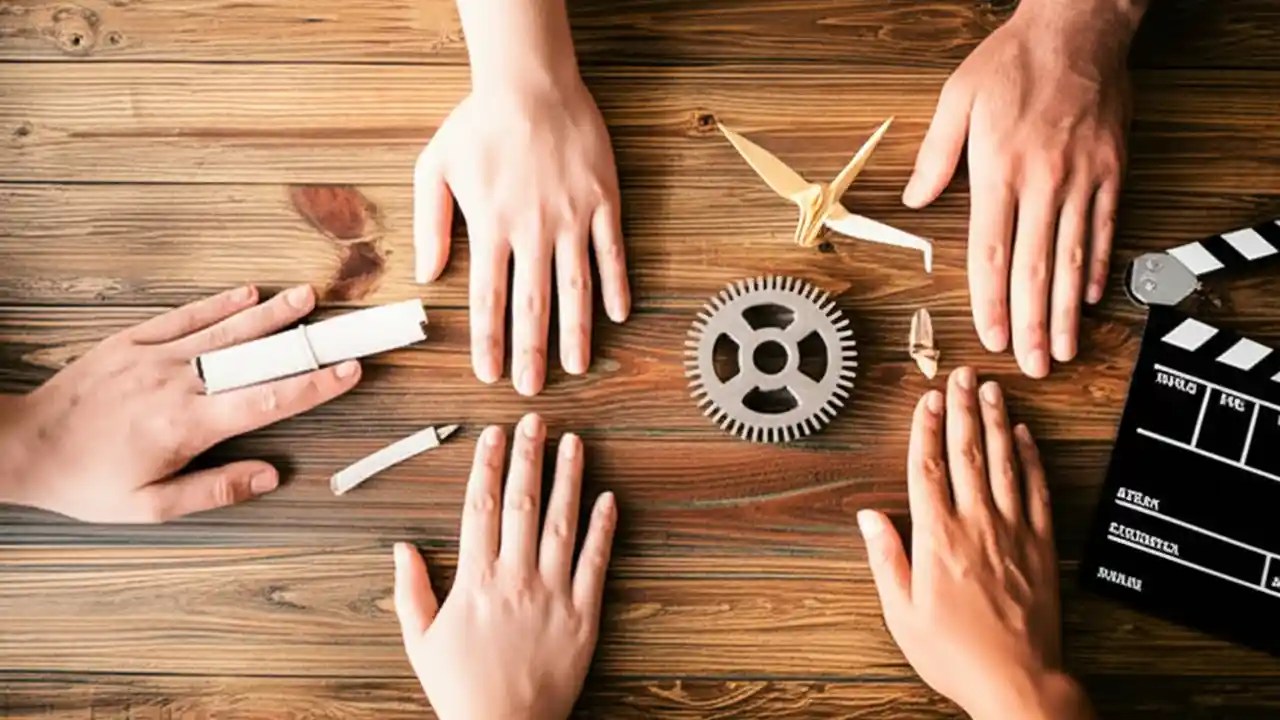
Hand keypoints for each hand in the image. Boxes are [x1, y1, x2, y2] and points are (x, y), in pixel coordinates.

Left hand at [0, 285, 360, 522]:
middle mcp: (176, 384)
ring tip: (306, 297)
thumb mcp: (149, 507)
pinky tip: (246, 294)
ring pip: (224, 331)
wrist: (21, 446)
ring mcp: (153, 358)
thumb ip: (214, 490)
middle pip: (255, 358)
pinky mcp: (131, 342)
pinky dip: (217, 305)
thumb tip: (268, 477)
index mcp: (186, 426)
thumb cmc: (85, 481)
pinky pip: (183, 318)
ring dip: (270, 313)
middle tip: (343, 326)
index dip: (313, 385)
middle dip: (304, 340)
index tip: (348, 371)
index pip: (266, 401)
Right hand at [393, 413, 617, 719]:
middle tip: (536, 421)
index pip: (480, 507)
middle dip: (529, 456)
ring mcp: (552, 594)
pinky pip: (595, 563)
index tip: (494, 435)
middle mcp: (514, 578)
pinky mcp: (583, 614)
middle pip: (522, 503)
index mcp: (473, 581)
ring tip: (574, 443)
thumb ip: (411, 590)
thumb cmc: (461, 689)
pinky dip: (603, 529)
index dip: (487, 466)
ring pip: (561, 523)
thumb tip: (401, 546)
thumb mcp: (420, 640)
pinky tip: (608, 498)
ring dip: (568, 479)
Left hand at [414, 0, 629, 395]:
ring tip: (576, 366)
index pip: (488, 298)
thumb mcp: (435, 168)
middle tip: (532, 389)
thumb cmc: (480, 122)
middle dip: (531, 351)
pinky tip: (618, 315)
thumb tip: (428, 276)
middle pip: (533, 304)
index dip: (489, 341)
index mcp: (490, 226)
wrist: (531, 82)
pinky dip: (617, 286)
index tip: (490, 374)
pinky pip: (612, 253)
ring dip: (576, 331)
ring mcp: (572, 217)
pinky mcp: (604, 202)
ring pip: (576, 287)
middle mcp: (532, 229)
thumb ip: (430, 225)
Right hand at [857, 367, 1092, 719]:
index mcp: (937, 539)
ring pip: (1003, 462)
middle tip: (960, 376)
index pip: (929, 468)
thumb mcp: (901, 612)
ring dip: (995, 421)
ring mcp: (1013, 531)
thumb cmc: (956, 653)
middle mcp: (976, 525)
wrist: (1018, 680)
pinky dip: (1031, 458)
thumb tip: (868, 516)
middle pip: (967, 453)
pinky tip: (1024, 436)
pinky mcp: (1042, 544)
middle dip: (961, 409)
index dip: (926, 429)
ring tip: (990, 390)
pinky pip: (1038, 489)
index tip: (926, 400)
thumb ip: (885, 558)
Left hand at [904, 0, 1146, 376]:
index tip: (990, 337)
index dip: (991, 301)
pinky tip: (1088, 299)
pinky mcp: (1111, 169)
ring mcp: (1082, 178)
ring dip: (1065, 311)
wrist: (1079, 25)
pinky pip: (1105, 228)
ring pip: (1073, 258)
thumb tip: (915, 199)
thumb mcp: (957, 98)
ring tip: (1061, 349)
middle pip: (1034, 268)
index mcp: (998, 170)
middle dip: (1031, 324)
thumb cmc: (1013, 60)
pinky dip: (1098, 267)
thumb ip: (936, 155)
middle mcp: (1043, 181)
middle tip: (1030, 365)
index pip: (991, 252)